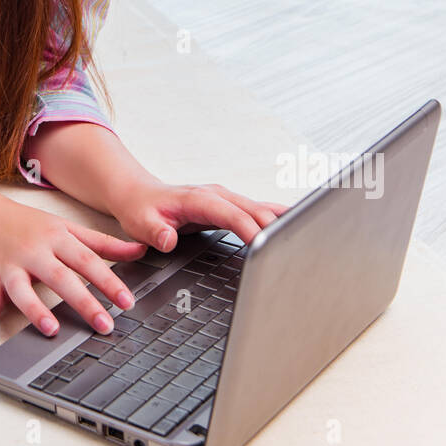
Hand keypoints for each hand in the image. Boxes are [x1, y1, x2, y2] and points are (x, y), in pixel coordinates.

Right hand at [0, 197, 148, 344]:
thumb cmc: (30, 225)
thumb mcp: (68, 228)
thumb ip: (103, 243)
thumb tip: (140, 250)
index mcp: (56, 238)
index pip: (87, 260)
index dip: (109, 281)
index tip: (127, 302)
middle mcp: (34, 251)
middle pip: (60, 277)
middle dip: (83, 302)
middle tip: (105, 324)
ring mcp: (10, 266)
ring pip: (22, 289)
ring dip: (35, 310)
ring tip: (52, 329)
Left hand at [110, 177, 289, 251]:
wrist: (137, 194)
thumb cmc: (140, 209)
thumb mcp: (141, 223)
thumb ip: (155, 232)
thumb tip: (168, 239)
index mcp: (199, 199)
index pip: (232, 215)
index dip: (250, 230)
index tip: (264, 247)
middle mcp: (216, 195)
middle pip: (253, 210)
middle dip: (274, 228)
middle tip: (294, 251)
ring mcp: (224, 198)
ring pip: (259, 208)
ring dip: (281, 221)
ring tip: (307, 236)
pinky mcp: (228, 205)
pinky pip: (257, 209)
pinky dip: (276, 217)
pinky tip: (294, 224)